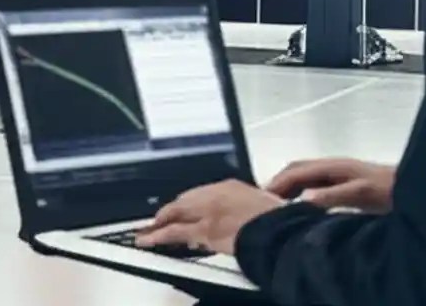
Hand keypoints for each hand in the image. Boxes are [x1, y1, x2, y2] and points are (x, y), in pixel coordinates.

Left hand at [135, 179, 284, 254]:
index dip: (191, 202)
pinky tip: (150, 239)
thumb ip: (251, 205)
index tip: (185, 207)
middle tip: (159, 218)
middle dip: (171, 210)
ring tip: (148, 230)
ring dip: (160, 223)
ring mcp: (207, 211)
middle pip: (185, 200)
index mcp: (231, 186)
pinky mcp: (203, 230)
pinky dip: (159, 236)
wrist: (278, 231)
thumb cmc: (278, 221)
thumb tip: (249, 213)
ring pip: (175, 214)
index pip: (202, 193)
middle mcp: (215, 194)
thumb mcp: (267, 204)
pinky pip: (175, 233)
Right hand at [266, 158, 395, 212]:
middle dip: (277, 184)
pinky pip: (313, 185)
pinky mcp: (343, 183)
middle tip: (263, 203)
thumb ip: (333, 195)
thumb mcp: (360, 194)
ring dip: (288, 188)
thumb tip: (304, 198)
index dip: (276, 184)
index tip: (261, 199)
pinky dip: (300, 193)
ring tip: (276, 206)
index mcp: (331, 166)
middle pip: (295, 170)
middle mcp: (331, 167)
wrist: (414, 187)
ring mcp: (337, 173)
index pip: (295, 172)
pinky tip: (300, 206)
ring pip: (303, 177)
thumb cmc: (388, 190)